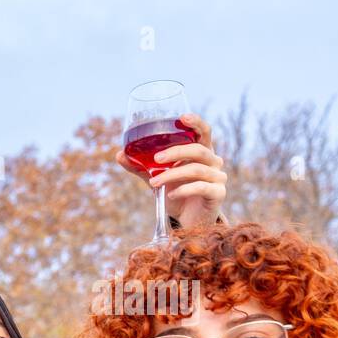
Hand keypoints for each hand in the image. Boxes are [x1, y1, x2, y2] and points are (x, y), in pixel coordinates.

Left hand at [117, 113, 225, 228]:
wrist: (188, 220)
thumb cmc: (176, 193)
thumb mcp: (158, 178)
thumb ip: (142, 167)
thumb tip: (119, 154)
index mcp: (201, 152)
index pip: (204, 132)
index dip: (196, 122)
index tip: (182, 117)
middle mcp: (214, 161)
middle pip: (198, 149)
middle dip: (176, 152)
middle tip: (156, 159)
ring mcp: (218, 177)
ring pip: (196, 169)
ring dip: (172, 175)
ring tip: (154, 183)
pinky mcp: (218, 193)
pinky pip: (201, 187)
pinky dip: (183, 190)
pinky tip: (171, 195)